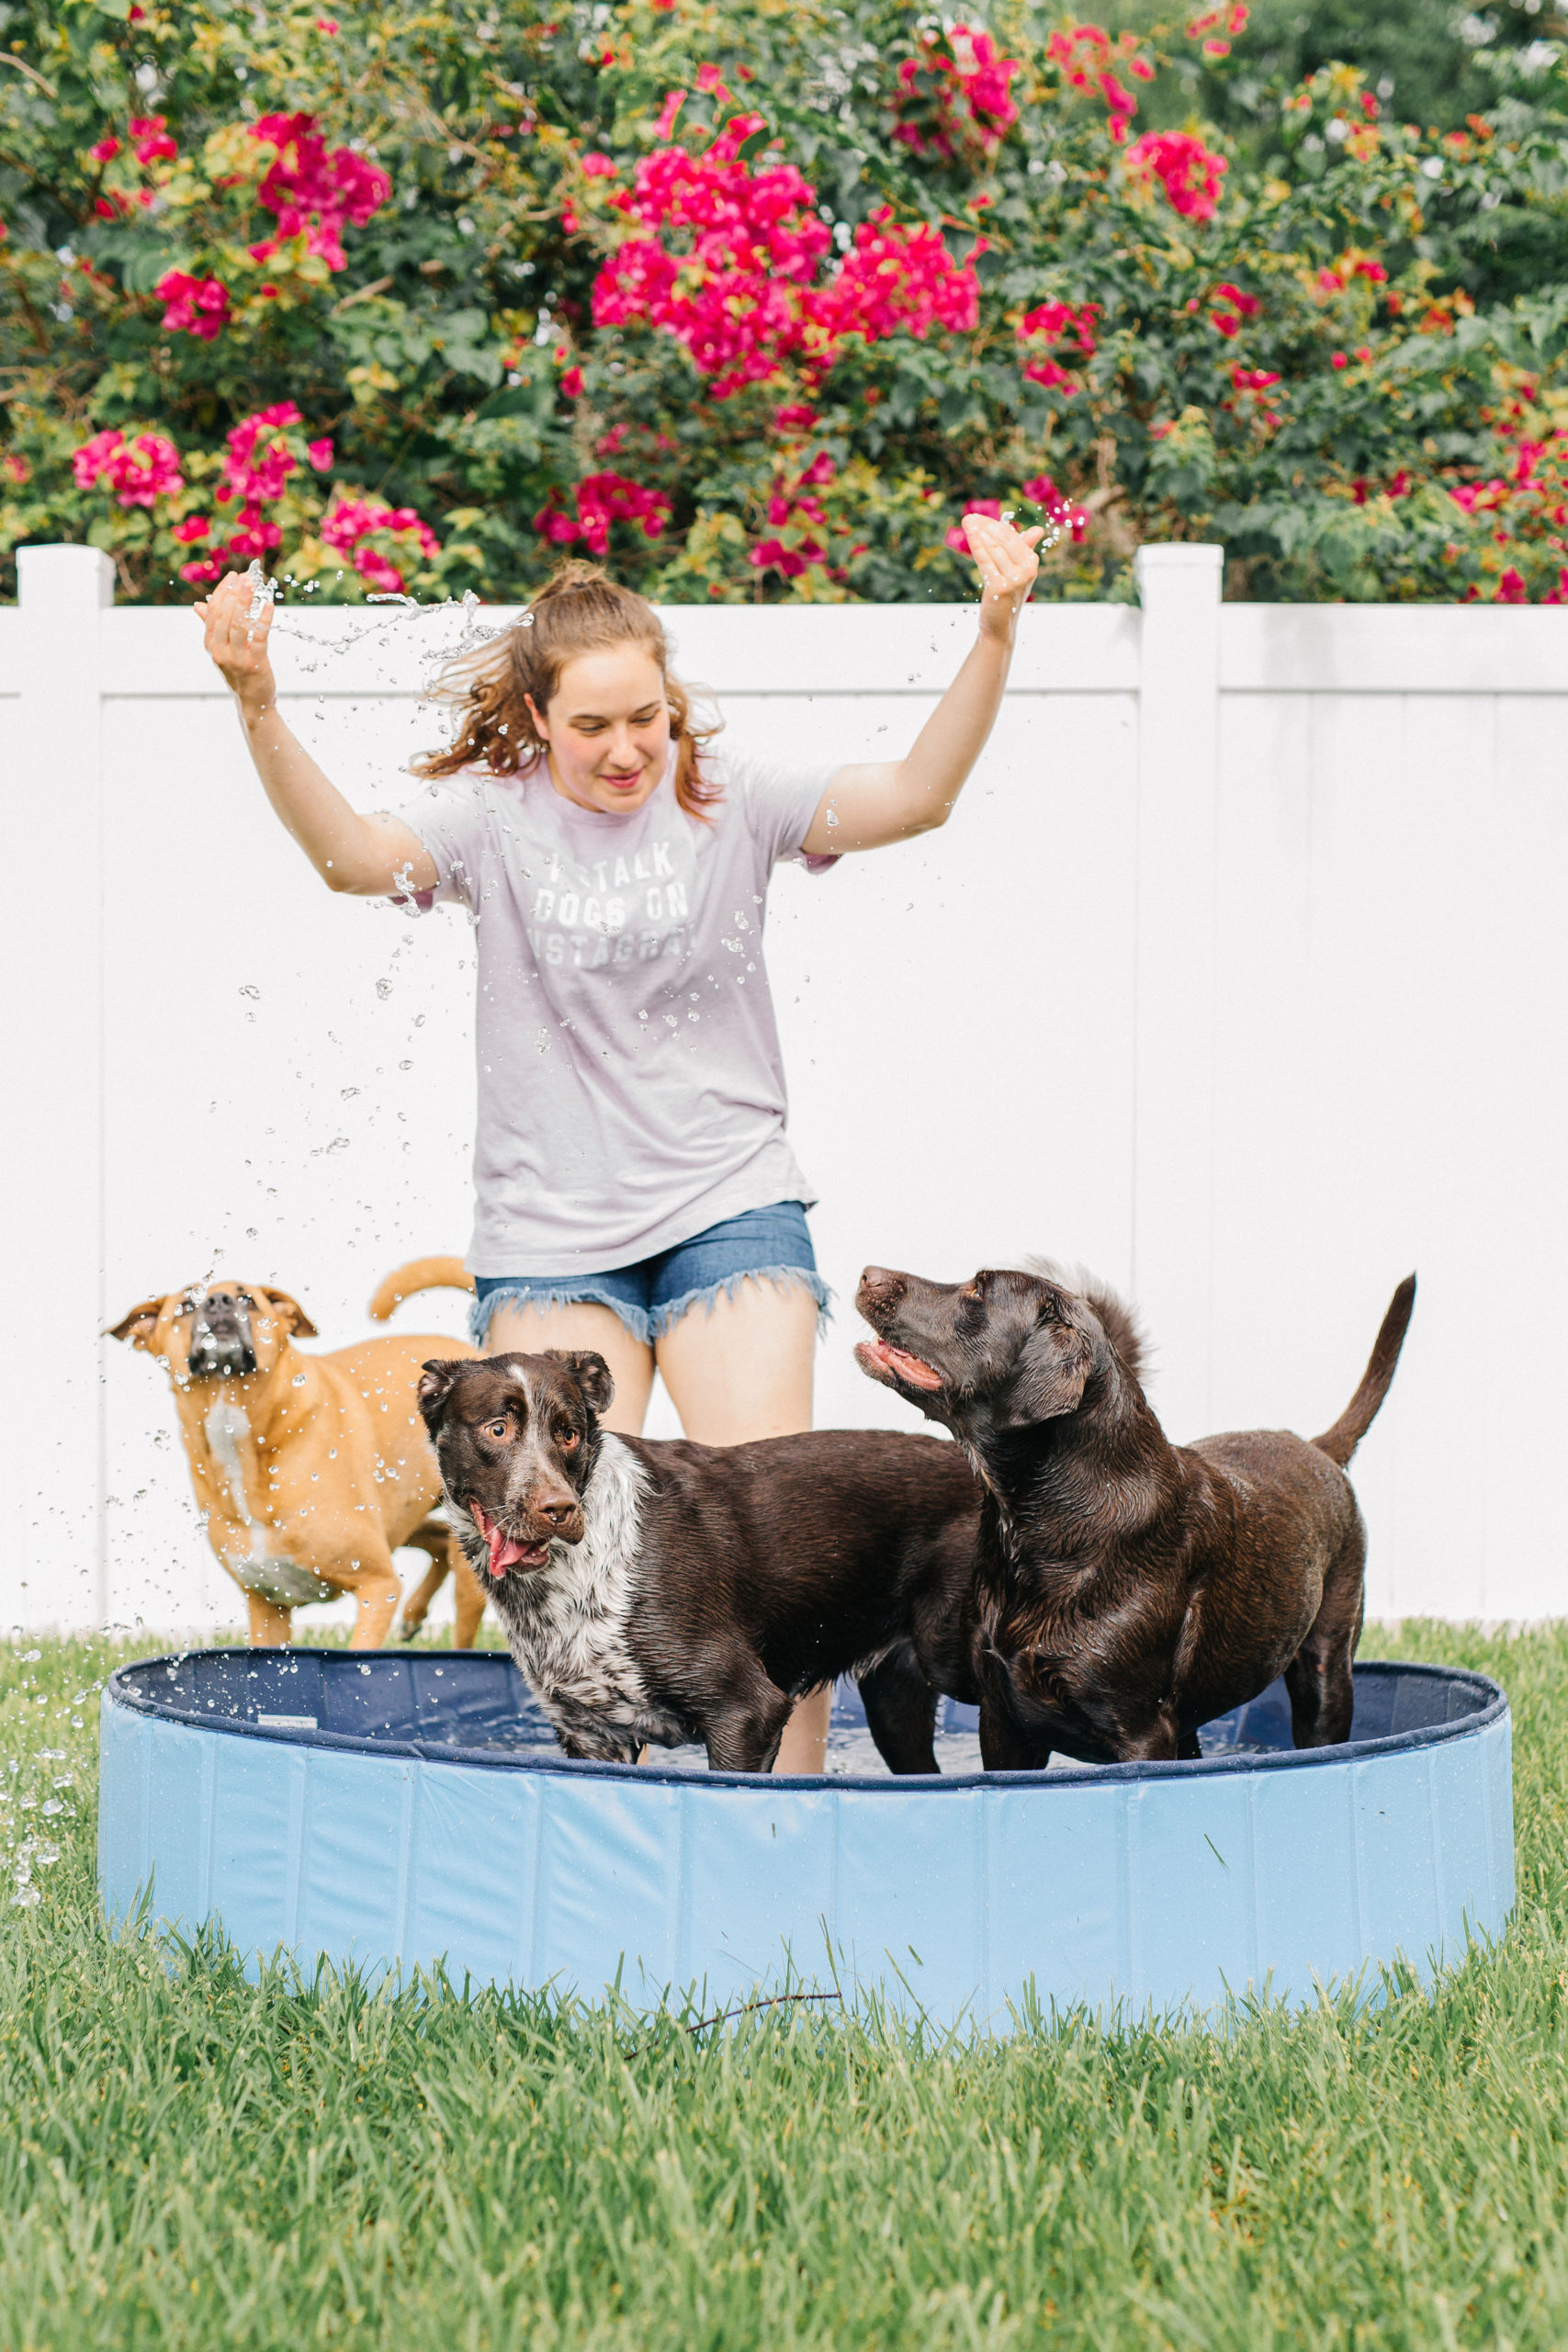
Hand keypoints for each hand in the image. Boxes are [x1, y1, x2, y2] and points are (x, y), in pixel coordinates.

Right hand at [195, 567, 277, 720]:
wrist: (253, 701)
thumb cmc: (238, 671)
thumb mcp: (221, 649)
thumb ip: (212, 627)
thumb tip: (198, 606)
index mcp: (211, 644)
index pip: (213, 612)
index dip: (222, 592)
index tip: (233, 576)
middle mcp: (220, 651)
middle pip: (225, 616)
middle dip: (234, 593)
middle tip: (245, 576)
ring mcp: (237, 659)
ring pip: (239, 625)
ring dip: (245, 602)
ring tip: (253, 584)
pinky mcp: (255, 664)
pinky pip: (259, 637)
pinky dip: (264, 619)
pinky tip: (269, 605)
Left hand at [963, 511, 1043, 641]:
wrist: (999, 625)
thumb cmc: (1007, 596)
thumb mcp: (1018, 572)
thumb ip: (1025, 549)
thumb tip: (1038, 530)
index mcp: (1031, 562)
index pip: (1011, 536)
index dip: (993, 525)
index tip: (976, 518)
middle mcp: (1027, 570)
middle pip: (1003, 541)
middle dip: (984, 527)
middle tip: (968, 518)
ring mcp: (1015, 580)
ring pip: (994, 550)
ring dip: (978, 534)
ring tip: (967, 523)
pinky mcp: (1000, 588)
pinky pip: (986, 562)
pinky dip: (978, 547)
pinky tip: (971, 535)